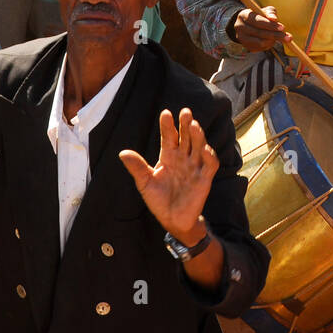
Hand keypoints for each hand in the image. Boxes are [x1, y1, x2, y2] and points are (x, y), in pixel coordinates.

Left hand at [119, 108, 218, 238]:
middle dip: (186, 124)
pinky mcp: (204, 179)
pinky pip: (210, 165)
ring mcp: (194, 167)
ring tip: (194, 125)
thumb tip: (122, 153)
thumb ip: (137, 167)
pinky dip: (209, 156)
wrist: (172, 221)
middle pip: (187, 137)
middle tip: (185, 111)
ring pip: (199, 146)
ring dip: (198, 135)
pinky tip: (204, 149)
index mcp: (168, 156)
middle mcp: (183, 158)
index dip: (168, 125)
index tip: (165, 114)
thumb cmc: (158, 200)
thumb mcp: (145, 183)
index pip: (169, 136)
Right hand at [231, 5, 289, 51]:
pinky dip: (269, 45)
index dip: (270, 25)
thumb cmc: (259, 15)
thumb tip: (274, 19)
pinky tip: (272, 41)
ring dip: (273, 41)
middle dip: (275, 35)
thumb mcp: (264, 11)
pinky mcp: (245, 46)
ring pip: (260, 43)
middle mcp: (240, 27)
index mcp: (244, 15)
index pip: (258, 21)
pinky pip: (260, 48)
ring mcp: (241, 38)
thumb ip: (270, 13)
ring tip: (280, 37)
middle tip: (288, 37)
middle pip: (259, 33)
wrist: (247, 24)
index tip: (283, 27)